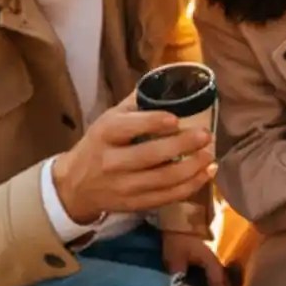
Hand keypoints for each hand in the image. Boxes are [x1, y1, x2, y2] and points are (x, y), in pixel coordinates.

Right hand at [53, 96, 213, 223]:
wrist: (75, 185)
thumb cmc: (99, 144)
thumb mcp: (109, 119)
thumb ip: (136, 103)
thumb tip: (169, 81)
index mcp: (105, 134)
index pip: (127, 128)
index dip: (152, 123)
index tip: (175, 118)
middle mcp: (112, 161)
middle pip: (149, 156)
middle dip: (181, 146)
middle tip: (205, 135)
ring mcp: (124, 186)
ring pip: (162, 180)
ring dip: (191, 168)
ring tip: (210, 155)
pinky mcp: (135, 204)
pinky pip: (166, 198)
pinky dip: (190, 186)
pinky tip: (205, 174)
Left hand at [162, 231, 228, 285]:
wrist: (177, 222)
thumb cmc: (178, 239)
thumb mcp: (176, 257)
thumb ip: (178, 274)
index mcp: (211, 263)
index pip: (219, 285)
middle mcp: (214, 265)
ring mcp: (210, 264)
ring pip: (218, 284)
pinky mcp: (204, 264)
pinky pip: (211, 281)